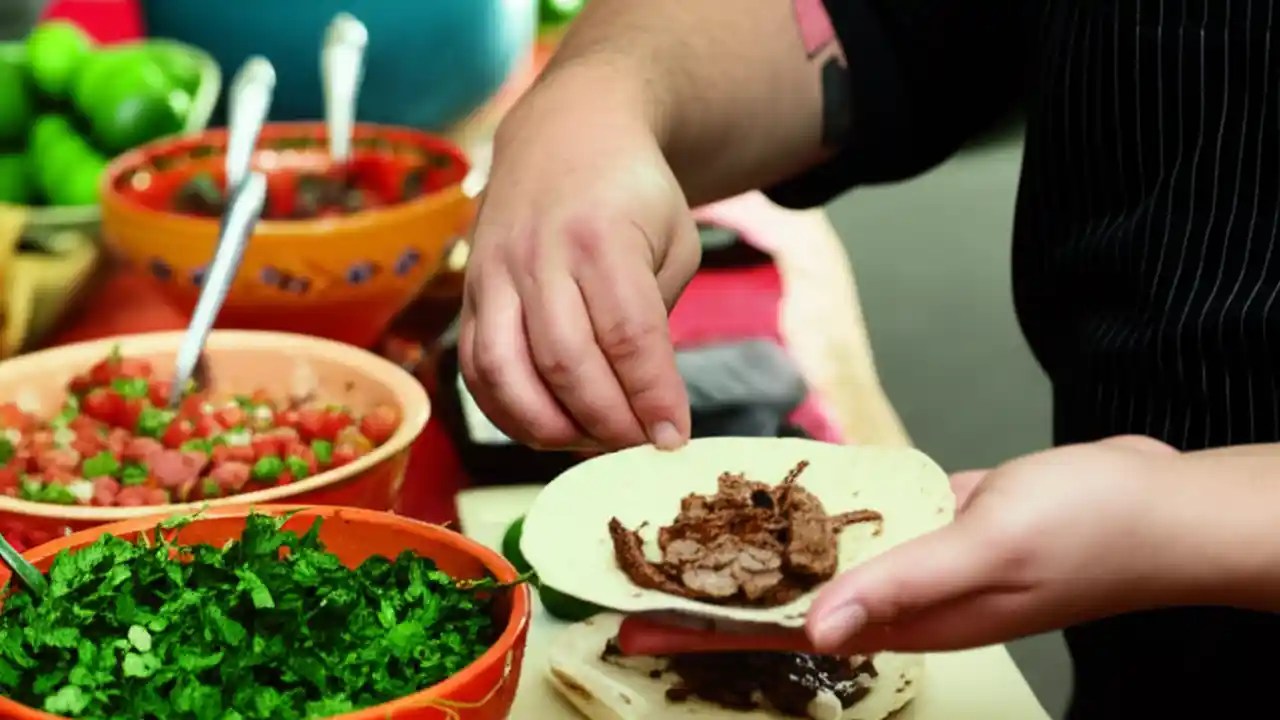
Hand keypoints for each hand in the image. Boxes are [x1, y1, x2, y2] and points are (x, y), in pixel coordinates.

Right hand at [459, 64, 700, 449]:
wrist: (565, 132)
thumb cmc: (633, 194)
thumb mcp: (674, 239)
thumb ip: (659, 316)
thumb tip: (645, 403)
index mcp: (601, 234)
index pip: (628, 335)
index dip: (651, 396)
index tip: (674, 437)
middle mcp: (538, 254)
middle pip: (566, 362)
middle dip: (607, 420)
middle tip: (640, 443)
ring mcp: (494, 274)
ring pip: (507, 373)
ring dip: (552, 427)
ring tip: (594, 440)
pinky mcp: (470, 293)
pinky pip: (475, 370)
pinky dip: (508, 412)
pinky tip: (547, 426)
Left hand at [618, 435, 1185, 656]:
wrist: (1160, 504)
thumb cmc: (1090, 531)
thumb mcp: (988, 551)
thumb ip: (902, 585)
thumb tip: (818, 629)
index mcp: (910, 616)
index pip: (785, 632)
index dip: (711, 628)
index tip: (640, 625)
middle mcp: (905, 596)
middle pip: (788, 601)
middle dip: (716, 594)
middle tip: (645, 573)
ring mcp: (922, 560)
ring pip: (821, 562)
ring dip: (759, 555)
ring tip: (694, 540)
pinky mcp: (940, 525)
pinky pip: (864, 525)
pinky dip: (818, 516)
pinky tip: (783, 501)